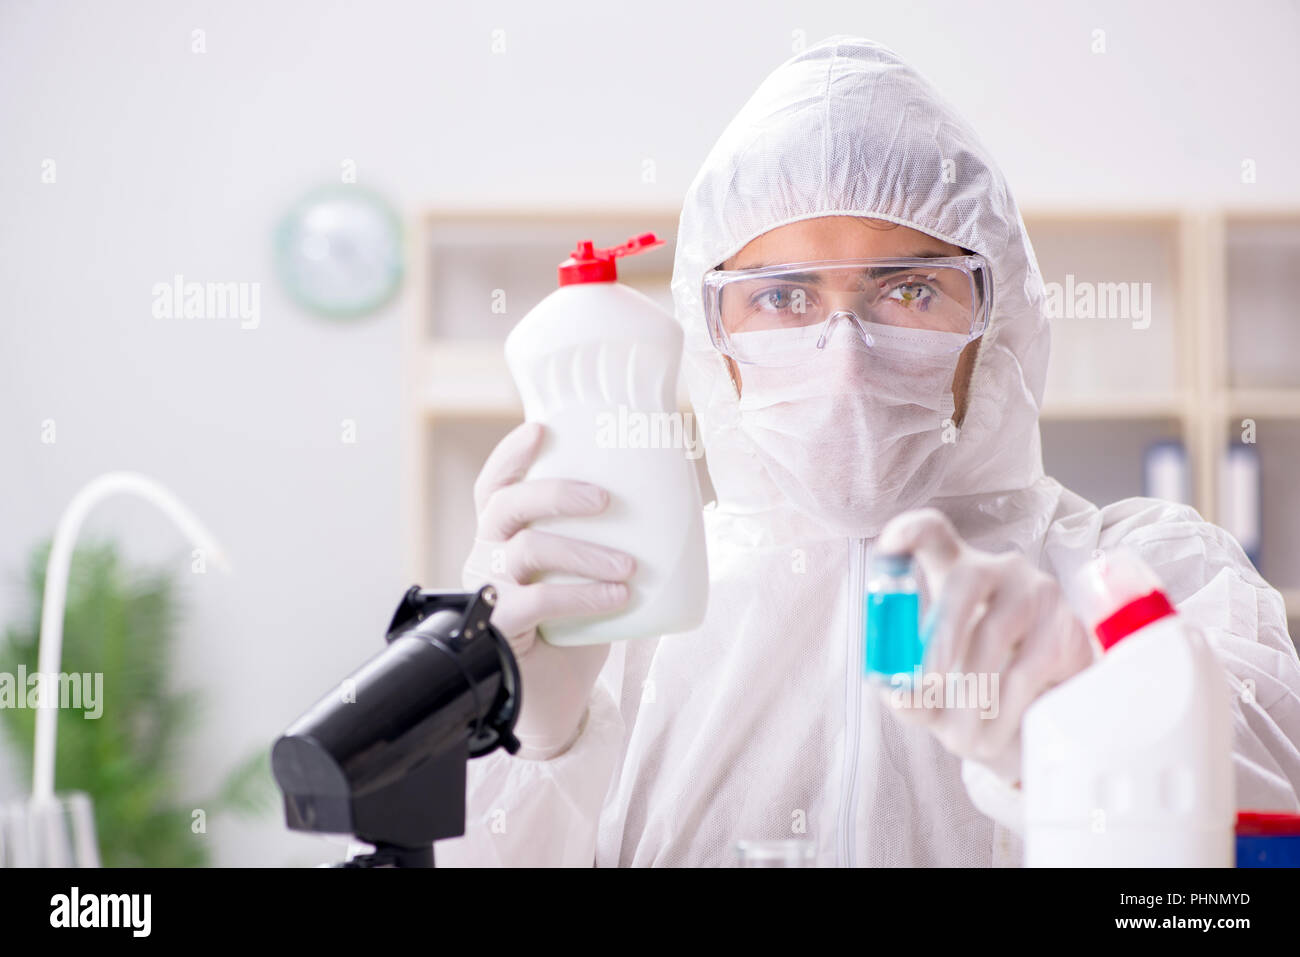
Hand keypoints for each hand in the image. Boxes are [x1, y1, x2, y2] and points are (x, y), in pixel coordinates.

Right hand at [463, 422, 635, 759]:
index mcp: (502, 537)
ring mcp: (487, 593)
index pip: (495, 486)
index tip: (542, 429)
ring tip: (629, 567)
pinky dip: (582, 593)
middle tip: (605, 500)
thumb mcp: (588, 576)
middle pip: (505, 505)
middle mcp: (485, 557)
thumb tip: (671, 502)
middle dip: (556, 493)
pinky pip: (537, 598)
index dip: (512, 455)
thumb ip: (604, 541)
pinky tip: (618, 598)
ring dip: (585, 551)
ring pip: (525, 548)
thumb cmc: (574, 631)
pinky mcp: (498, 630)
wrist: (555, 701)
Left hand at [874, 508, 1096, 784]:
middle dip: (938, 638)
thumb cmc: (982, 690)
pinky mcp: (1068, 628)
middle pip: (961, 585)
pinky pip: (1027, 669)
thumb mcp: (940, 696)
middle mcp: (998, 571)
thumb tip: (897, 694)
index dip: (909, 532)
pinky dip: (1004, 710)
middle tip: (925, 685)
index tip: (889, 546)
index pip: (932, 534)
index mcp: (956, 572)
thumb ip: (913, 697)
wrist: (1051, 715)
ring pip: (993, 636)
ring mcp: (1038, 594)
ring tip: (963, 737)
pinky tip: (995, 733)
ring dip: (971, 695)